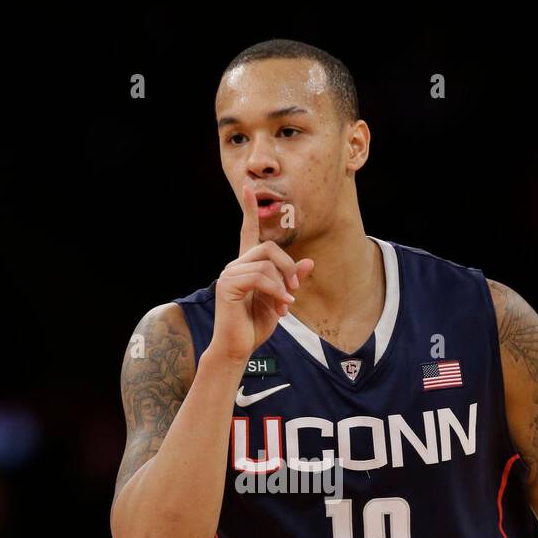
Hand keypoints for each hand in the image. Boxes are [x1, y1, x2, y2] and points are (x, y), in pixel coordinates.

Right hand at [211, 183, 314, 364]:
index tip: (249, 188)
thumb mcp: (280, 300)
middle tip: (294, 289)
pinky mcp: (228, 286)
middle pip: (268, 247)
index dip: (249, 210)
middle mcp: (235, 265)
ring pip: (266, 263)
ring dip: (283, 284)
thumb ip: (292, 280)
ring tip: (285, 304)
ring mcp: (230, 274)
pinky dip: (276, 290)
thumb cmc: (254, 326)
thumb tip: (309, 261)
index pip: (247, 232)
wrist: (237, 348)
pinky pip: (260, 277)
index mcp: (246, 266)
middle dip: (288, 266)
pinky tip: (282, 305)